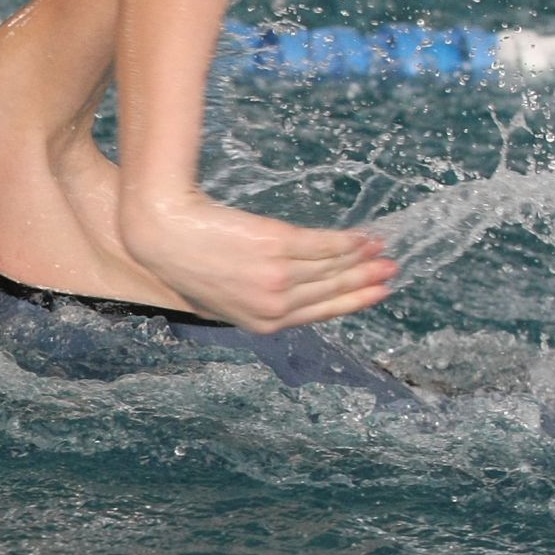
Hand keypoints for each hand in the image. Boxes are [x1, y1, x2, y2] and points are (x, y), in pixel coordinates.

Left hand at [121, 190, 396, 333]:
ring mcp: (278, 276)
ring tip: (382, 249)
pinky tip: (364, 237)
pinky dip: (349, 241)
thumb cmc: (184, 261)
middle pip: (331, 292)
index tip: (374, 294)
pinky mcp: (278, 246)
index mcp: (261, 323)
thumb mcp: (217, 297)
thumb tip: (275, 302)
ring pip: (332, 268)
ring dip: (363, 259)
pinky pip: (324, 245)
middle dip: (365, 281)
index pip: (318, 313)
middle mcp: (274, 304)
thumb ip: (249, 304)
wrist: (164, 232)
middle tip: (391, 271)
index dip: (350, 302)